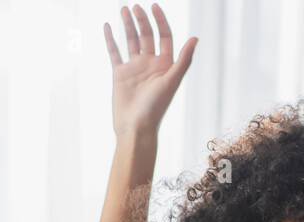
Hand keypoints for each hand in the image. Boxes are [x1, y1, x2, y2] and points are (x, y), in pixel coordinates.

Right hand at [103, 4, 196, 137]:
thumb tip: (195, 38)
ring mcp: (134, 68)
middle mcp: (150, 64)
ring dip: (128, 25)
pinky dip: (111, 39)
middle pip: (147, 35)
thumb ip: (183, 60)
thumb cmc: (156, 108)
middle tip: (135, 6)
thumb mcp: (172, 81)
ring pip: (131, 40)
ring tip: (123, 9)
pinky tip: (108, 26)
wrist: (135, 127)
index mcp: (165, 65)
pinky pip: (115, 52)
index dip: (160, 21)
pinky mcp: (120, 74)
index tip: (154, 6)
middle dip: (142, 20)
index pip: (164, 36)